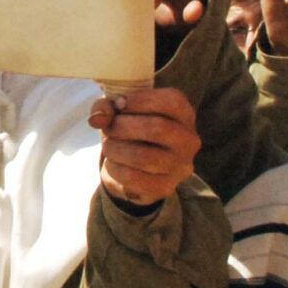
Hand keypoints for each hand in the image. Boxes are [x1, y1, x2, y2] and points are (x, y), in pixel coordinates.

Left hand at [89, 87, 201, 209]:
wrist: (134, 167)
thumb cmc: (131, 129)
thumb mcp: (119, 111)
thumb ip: (107, 106)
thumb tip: (98, 118)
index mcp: (185, 114)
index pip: (172, 101)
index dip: (140, 100)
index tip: (119, 104)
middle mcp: (189, 141)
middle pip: (158, 128)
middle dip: (123, 126)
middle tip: (109, 128)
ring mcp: (180, 167)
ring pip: (143, 156)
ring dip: (115, 148)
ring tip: (108, 145)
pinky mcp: (165, 187)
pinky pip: (133, 178)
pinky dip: (115, 168)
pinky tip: (113, 163)